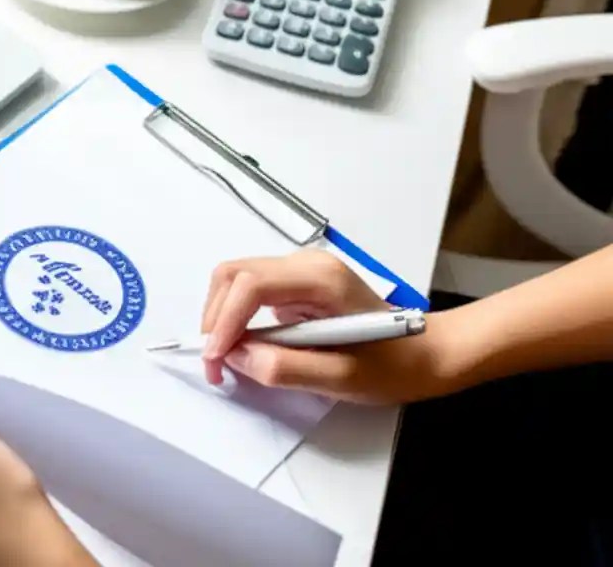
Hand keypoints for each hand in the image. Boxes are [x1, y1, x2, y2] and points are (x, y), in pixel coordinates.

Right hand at [200, 250, 455, 403]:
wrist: (426, 354)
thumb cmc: (393, 365)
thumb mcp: (343, 377)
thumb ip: (286, 368)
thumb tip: (238, 357)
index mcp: (321, 279)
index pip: (251, 284)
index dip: (225, 321)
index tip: (216, 358)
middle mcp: (305, 264)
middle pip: (234, 275)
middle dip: (215, 318)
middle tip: (215, 363)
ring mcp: (299, 272)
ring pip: (235, 281)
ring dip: (220, 318)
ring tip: (226, 358)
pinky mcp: (294, 285)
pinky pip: (248, 293)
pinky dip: (234, 318)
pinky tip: (242, 347)